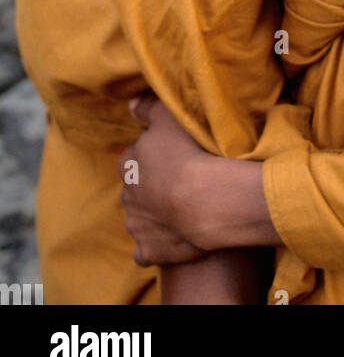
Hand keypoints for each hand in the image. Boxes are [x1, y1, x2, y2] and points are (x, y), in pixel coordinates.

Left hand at [118, 91, 211, 266]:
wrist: (204, 198)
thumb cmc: (187, 152)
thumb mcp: (168, 116)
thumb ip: (147, 108)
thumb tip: (131, 105)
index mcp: (128, 165)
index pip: (133, 159)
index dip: (152, 158)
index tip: (171, 157)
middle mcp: (126, 196)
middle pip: (135, 190)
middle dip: (150, 188)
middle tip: (178, 183)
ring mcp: (136, 225)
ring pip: (139, 219)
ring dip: (154, 216)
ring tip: (181, 210)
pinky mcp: (149, 250)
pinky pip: (146, 251)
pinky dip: (155, 246)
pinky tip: (171, 239)